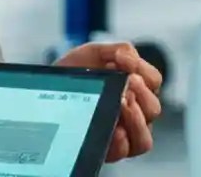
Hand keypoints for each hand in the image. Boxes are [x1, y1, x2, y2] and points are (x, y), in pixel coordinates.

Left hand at [55, 42, 163, 161]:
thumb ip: (118, 50)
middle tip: (125, 85)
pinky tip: (114, 129)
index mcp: (134, 86)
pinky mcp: (109, 149)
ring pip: (145, 137)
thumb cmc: (74, 73)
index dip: (145, 74)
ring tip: (121, 105)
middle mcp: (133, 111)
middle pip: (153, 109)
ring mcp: (122, 133)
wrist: (48, 90)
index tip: (127, 67)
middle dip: (141, 95)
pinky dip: (123, 140)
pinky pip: (127, 150)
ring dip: (136, 119)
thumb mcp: (95, 53)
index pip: (153, 81)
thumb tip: (131, 60)